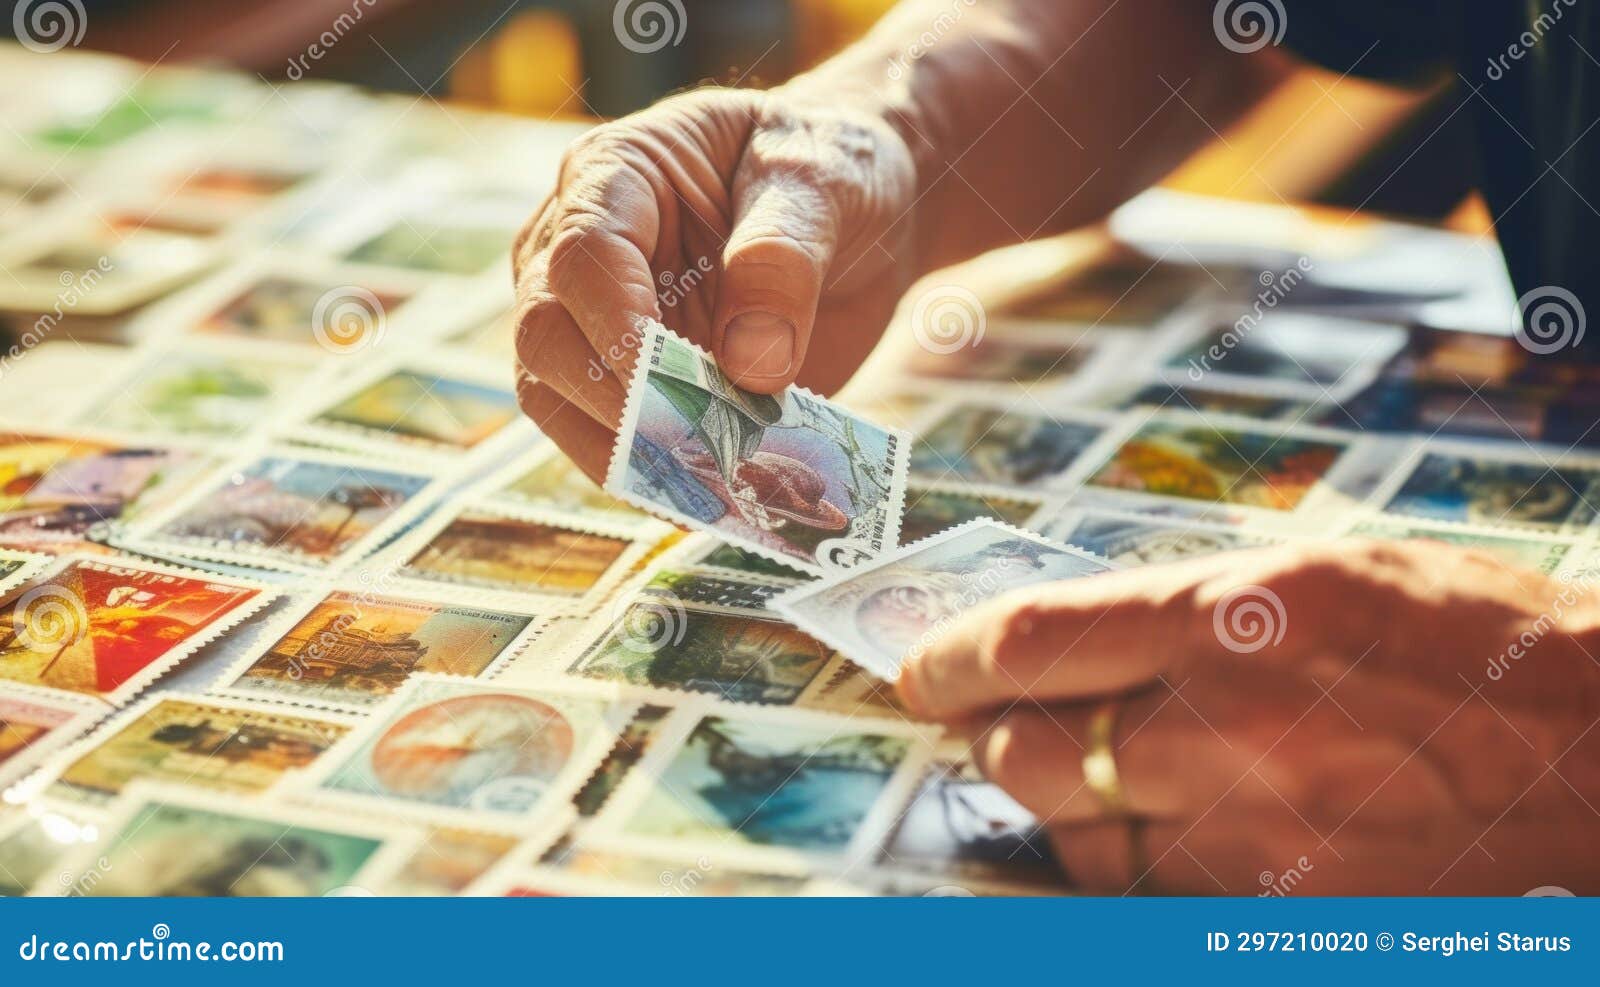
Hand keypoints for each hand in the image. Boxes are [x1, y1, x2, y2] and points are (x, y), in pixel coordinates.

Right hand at [512, 87, 917, 482]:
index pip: (580, 257)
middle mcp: (578, 252)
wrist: (857, 213)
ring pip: (558, 403)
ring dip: (631, 454)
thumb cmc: (828, 172)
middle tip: (704, 445)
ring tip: (717, 486)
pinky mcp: (627, 388)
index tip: (673, 383)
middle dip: (616, 403)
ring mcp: (594, 325)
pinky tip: (718, 499)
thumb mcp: (824, 183)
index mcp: (616, 175)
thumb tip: (749, 366)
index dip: (618, 328)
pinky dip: (658, 478)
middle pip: (545, 338)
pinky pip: (611, 445)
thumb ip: (784, 259)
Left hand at [898, 538, 1599, 893]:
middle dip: (991, 733)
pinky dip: (1123, 858)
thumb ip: (1181, 605)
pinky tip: (1159, 821)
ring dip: (1053, 801)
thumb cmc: (1467, 637)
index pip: (1029, 643)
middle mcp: (1233, 728)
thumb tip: (1061, 639)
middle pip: (1024, 752)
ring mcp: (1258, 836)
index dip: (947, 660)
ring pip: (1073, 836)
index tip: (920, 669)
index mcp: (1238, 614)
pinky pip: (1144, 896)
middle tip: (1000, 715)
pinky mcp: (1282, 912)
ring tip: (1092, 764)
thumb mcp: (1321, 568)